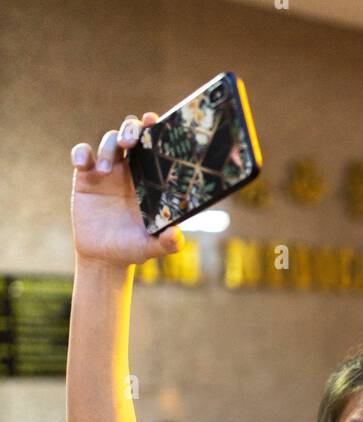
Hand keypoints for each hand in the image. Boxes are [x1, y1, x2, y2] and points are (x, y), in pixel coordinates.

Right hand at [70, 113, 184, 265]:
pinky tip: (82, 165)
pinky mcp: (86, 175)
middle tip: (129, 141)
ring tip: (105, 170)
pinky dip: (80, 153)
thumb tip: (176, 236)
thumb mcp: (150, 247)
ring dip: (107, 149)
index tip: (154, 119)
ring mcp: (107, 169)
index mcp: (150, 178)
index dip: (154, 129)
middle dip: (130, 129)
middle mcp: (130, 169)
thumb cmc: (132, 247)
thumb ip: (166, 243)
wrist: (103, 256)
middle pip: (131, 132)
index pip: (154, 146)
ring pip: (109, 141)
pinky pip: (82, 153)